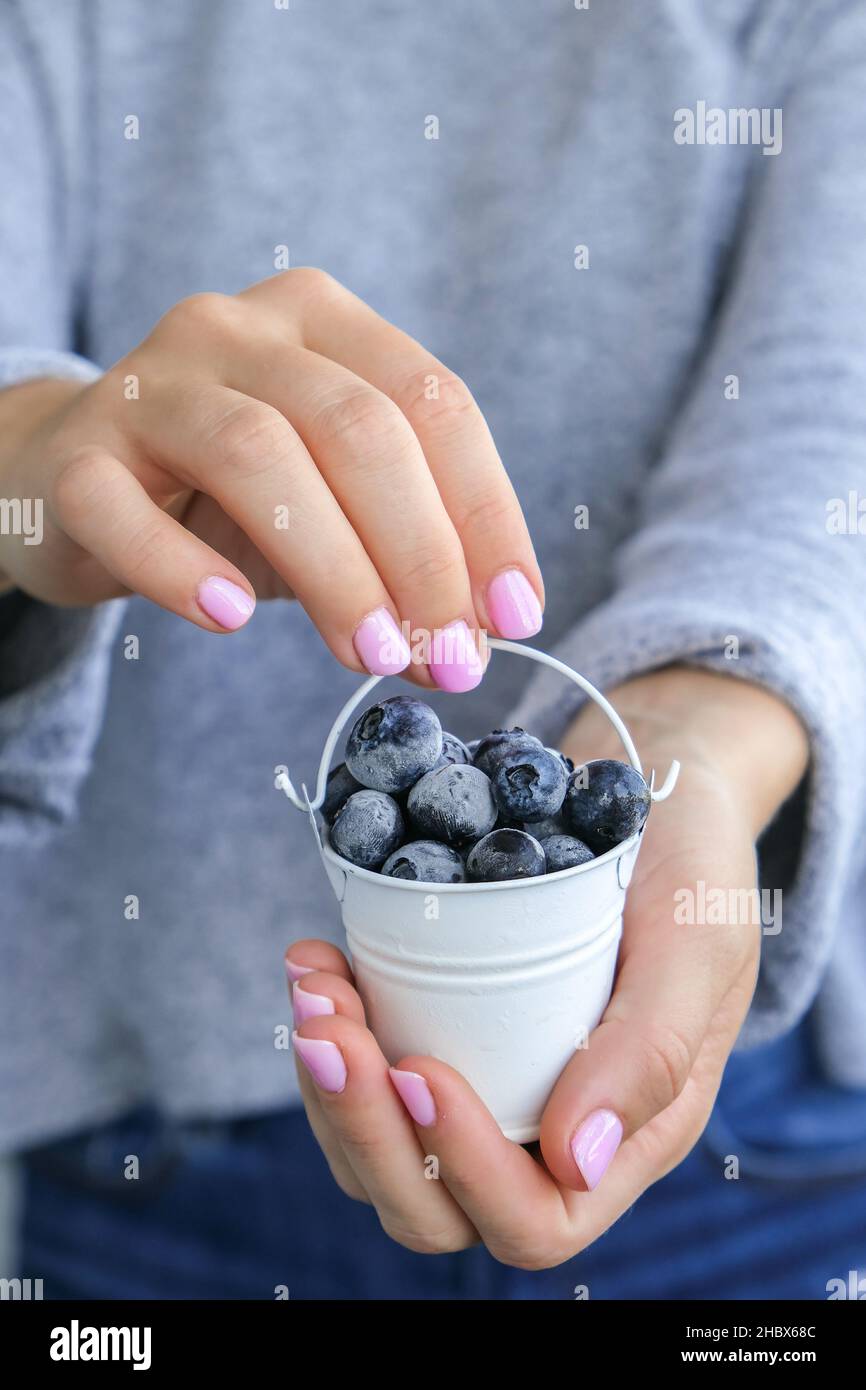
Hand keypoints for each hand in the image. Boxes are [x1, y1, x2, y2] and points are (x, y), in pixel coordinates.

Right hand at [0, 269, 541, 687]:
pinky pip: (123, 510)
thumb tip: (477, 635)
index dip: (486, 513)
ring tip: (370, 654)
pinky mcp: (75, 457)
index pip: (432, 402)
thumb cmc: (226, 497)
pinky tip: (231, 617)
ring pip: (256, 456)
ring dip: (332, 569)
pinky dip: (182, 569)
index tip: (516, 614)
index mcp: (323, 320)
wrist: (73, 480)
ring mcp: (148, 384)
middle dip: (421, 554)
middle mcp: (238, 329)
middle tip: (448, 656)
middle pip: (357, 428)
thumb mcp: (331, 501)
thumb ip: (402, 545)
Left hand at [285, 669, 807, 1266]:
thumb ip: (652, 1054)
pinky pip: (372, 1074)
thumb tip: (576, 1162)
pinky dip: (334, 1026)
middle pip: (438, 1204)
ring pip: (387, 1150)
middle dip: (368, 1132)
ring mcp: (493, 1085)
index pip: (536, 1220)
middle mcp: (552, 1129)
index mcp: (628, 1136)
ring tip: (314, 990)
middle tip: (328, 1033)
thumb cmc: (691, 865)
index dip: (465, 1170)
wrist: (651, 786)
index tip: (422, 1070)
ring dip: (333, 1087)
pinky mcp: (445, 1029)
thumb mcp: (696, 945)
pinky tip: (317, 959)